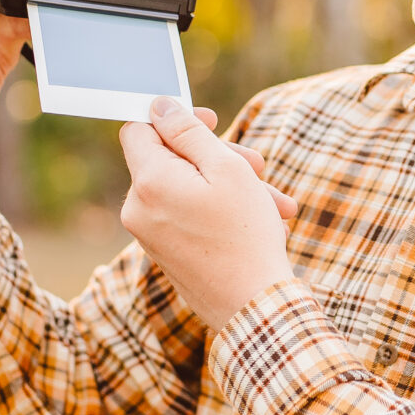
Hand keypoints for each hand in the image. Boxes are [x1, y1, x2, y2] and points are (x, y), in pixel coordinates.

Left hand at [120, 98, 298, 330]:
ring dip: (228, 187)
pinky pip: (187, 217)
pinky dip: (219, 212)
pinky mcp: (165, 254)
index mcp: (148, 182)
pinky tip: (262, 220)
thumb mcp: (226, 169)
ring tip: (276, 202)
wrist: (254, 308)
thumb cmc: (245, 235)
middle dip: (215, 157)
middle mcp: (138, 209)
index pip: (139, 129)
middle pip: (169, 161)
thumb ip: (188, 132)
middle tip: (257, 164)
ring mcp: (149, 235)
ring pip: (185, 190)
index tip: (210, 122)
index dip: (173, 119)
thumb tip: (160, 107)